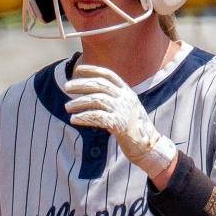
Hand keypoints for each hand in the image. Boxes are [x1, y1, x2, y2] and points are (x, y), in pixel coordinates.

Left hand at [64, 64, 176, 178]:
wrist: (148, 145)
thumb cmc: (134, 127)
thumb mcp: (127, 108)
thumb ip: (114, 99)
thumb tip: (92, 93)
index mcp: (127, 92)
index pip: (109, 75)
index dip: (93, 70)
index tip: (79, 69)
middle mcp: (125, 98)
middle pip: (99, 85)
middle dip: (81, 84)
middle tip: (66, 87)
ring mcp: (122, 110)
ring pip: (96, 100)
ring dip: (78, 103)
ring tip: (67, 107)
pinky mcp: (118, 124)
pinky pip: (97, 117)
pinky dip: (83, 117)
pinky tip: (74, 119)